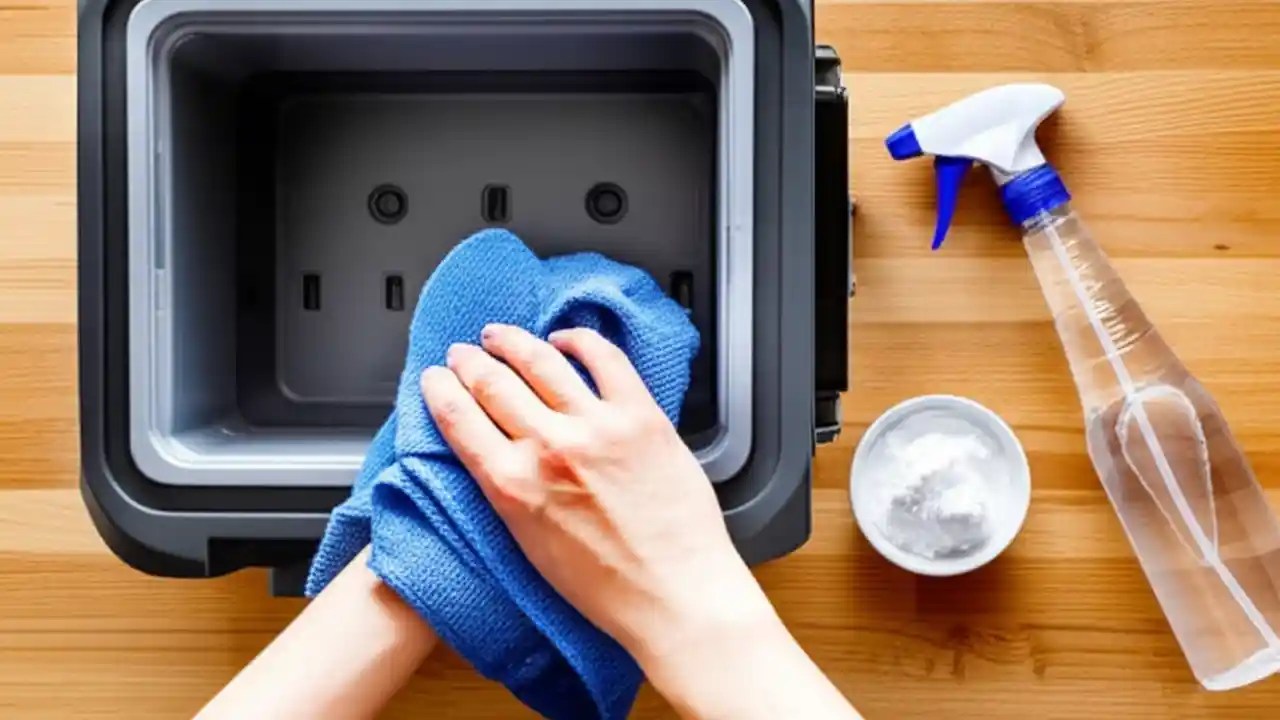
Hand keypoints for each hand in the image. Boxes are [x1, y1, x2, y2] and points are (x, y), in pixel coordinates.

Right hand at [419, 324, 771, 665]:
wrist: (674, 593)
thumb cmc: (607, 586)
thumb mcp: (529, 543)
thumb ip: (507, 490)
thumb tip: (494, 451)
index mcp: (512, 486)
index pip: (458, 418)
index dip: (440, 389)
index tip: (435, 378)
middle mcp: (550, 449)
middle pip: (493, 382)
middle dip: (469, 361)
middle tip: (462, 353)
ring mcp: (597, 426)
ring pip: (541, 360)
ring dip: (512, 341)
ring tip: (499, 335)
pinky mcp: (641, 416)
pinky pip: (605, 358)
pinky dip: (580, 341)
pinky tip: (567, 339)